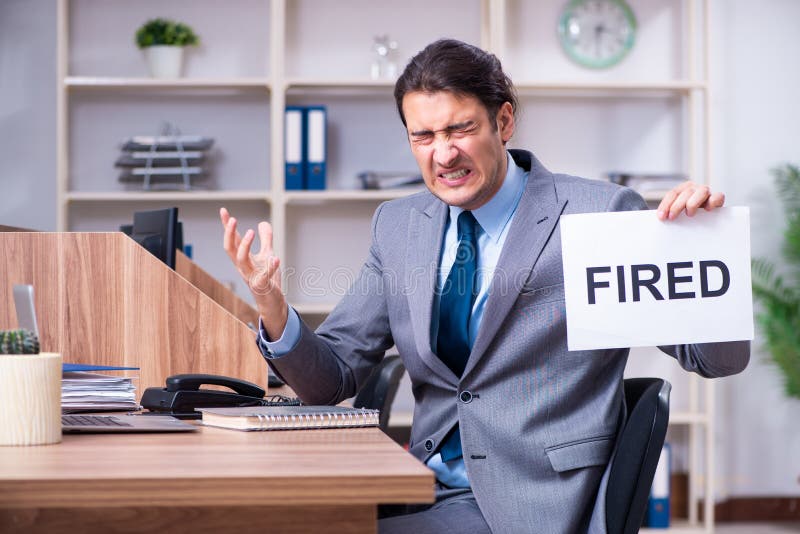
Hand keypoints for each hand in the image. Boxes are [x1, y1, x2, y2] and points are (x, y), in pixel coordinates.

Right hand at [220, 207, 287, 337]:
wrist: (272, 302)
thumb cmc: (267, 278)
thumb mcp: (267, 255)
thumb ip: (266, 239)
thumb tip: (262, 223)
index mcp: (243, 259)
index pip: (232, 240)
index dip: (228, 226)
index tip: (224, 210)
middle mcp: (243, 267)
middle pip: (230, 249)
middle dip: (230, 234)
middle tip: (234, 219)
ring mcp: (251, 277)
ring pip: (241, 261)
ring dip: (245, 246)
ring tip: (251, 232)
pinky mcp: (262, 287)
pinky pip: (263, 277)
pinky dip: (269, 268)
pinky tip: (276, 259)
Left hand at [657, 181, 724, 220]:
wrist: (708, 218)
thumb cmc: (690, 214)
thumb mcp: (679, 212)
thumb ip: (671, 212)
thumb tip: (662, 218)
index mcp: (683, 189)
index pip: (672, 194)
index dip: (665, 205)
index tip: (661, 217)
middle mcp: (695, 188)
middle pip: (686, 192)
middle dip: (677, 206)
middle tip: (672, 217)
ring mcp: (707, 192)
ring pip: (701, 191)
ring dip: (693, 203)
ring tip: (689, 214)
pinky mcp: (718, 198)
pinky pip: (718, 196)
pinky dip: (713, 202)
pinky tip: (707, 210)